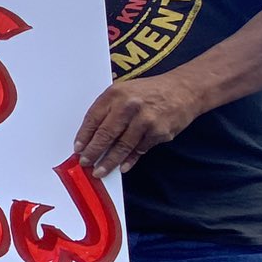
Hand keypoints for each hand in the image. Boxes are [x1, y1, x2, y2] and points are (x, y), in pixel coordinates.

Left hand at [74, 73, 201, 177]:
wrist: (183, 90)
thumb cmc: (149, 91)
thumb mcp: (125, 90)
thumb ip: (109, 108)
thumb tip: (91, 134)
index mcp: (116, 93)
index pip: (94, 117)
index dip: (84, 135)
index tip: (78, 148)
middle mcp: (129, 105)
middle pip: (106, 134)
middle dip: (93, 152)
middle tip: (85, 163)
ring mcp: (145, 120)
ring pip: (122, 146)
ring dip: (109, 161)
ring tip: (100, 171)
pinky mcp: (159, 132)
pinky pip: (140, 150)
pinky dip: (130, 160)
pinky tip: (122, 167)